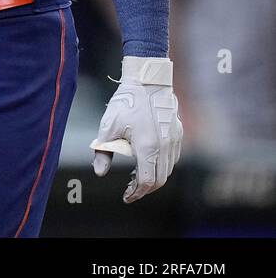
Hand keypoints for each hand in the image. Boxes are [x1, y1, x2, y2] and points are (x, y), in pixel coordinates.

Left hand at [90, 56, 183, 202]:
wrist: (148, 81)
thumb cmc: (127, 101)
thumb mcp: (108, 126)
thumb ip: (103, 151)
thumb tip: (99, 172)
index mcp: (148, 147)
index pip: (146, 181)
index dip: (136, 192)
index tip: (126, 197)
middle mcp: (165, 147)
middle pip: (159, 180)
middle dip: (144, 189)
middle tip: (130, 190)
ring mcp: (175, 141)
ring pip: (167, 170)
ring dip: (153, 177)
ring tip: (135, 177)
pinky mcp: (179, 135)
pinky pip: (172, 159)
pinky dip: (161, 166)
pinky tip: (147, 161)